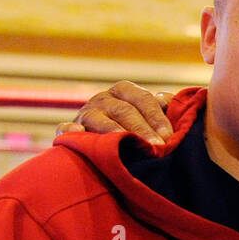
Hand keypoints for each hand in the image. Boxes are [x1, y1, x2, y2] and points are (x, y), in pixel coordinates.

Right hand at [54, 81, 174, 144]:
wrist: (102, 143)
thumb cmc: (135, 130)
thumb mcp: (149, 116)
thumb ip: (163, 108)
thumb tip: (172, 101)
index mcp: (125, 91)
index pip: (143, 100)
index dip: (157, 118)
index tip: (169, 137)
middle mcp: (104, 98)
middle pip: (124, 110)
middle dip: (142, 130)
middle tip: (157, 148)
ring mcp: (85, 113)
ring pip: (99, 120)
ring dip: (114, 133)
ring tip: (127, 147)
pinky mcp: (70, 130)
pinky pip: (67, 128)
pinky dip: (70, 131)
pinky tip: (79, 134)